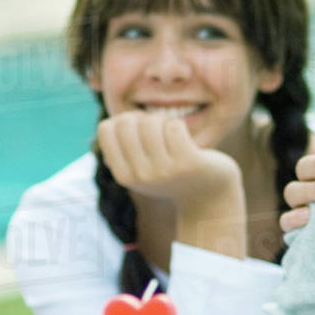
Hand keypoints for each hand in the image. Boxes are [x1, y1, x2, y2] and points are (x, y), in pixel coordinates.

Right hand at [97, 111, 240, 208]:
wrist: (208, 197)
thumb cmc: (171, 173)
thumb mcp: (140, 169)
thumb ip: (124, 148)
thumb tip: (113, 122)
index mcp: (123, 176)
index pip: (105, 129)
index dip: (123, 120)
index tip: (139, 129)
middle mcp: (140, 176)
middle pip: (126, 123)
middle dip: (143, 118)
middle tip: (158, 130)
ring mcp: (164, 171)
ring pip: (150, 122)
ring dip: (163, 120)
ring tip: (171, 133)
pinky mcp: (188, 163)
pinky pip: (174, 126)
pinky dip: (179, 125)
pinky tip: (185, 139)